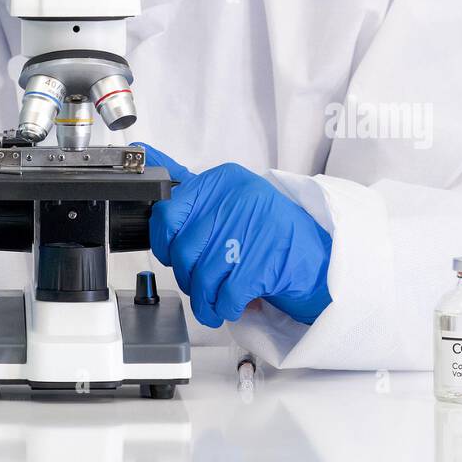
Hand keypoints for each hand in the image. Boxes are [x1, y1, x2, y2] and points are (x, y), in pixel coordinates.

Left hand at [141, 144, 331, 327]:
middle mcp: (237, 199)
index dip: (164, 242)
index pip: (168, 212)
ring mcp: (252, 230)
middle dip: (188, 277)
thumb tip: (144, 152)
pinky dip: (224, 308)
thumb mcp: (230, 196)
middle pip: (184, 251)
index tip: (172, 252)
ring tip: (213, 301)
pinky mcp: (264, 264)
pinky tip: (230, 305)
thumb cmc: (267, 228)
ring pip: (202, 278)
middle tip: (201, 281)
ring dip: (204, 300)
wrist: (317, 256)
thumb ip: (190, 187)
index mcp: (224, 179)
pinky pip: (225, 296)